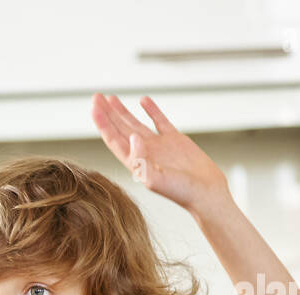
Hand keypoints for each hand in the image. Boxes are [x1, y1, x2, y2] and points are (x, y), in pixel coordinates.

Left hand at [90, 93, 229, 218]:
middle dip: (107, 114)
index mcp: (135, 163)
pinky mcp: (174, 139)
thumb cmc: (180, 192)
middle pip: (119, 129)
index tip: (94, 108)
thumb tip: (132, 137)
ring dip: (122, 111)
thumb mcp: (155, 180)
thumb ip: (140, 160)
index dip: (103, 124)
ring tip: (111, 98)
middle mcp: (143, 152)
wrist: (205, 192)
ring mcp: (158, 145)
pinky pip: (159, 121)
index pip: (113, 140)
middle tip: (96, 97)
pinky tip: (143, 100)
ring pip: (135, 123)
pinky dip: (151, 110)